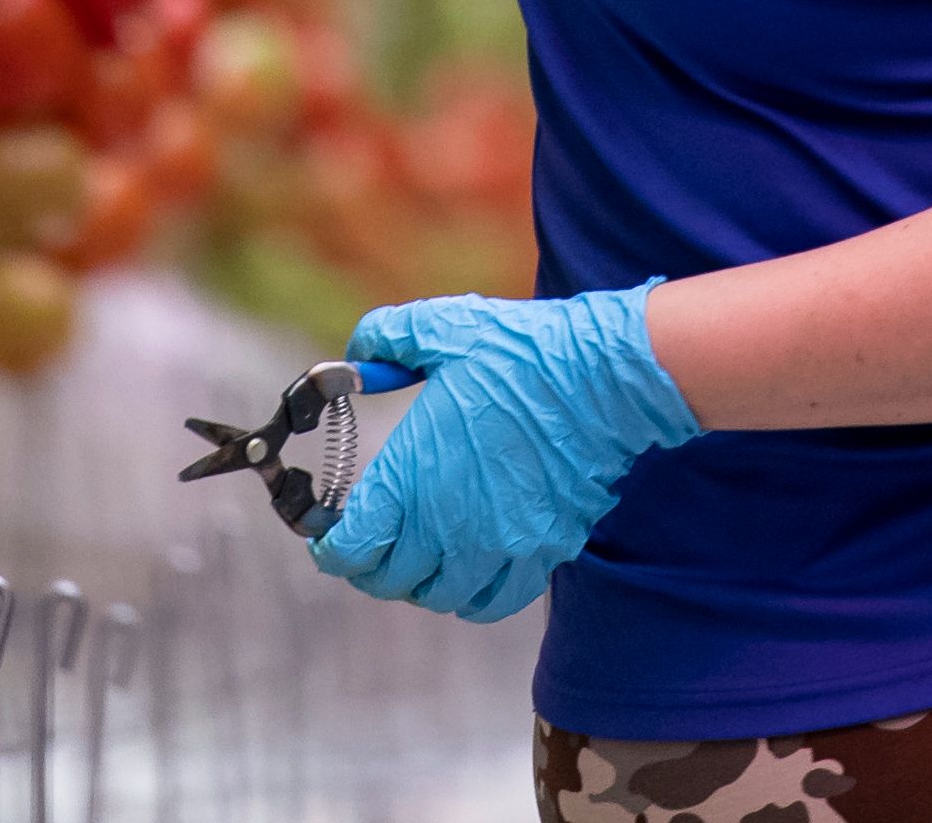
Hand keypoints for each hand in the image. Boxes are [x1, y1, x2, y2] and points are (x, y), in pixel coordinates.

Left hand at [305, 285, 696, 618]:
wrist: (603, 378)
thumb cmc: (521, 352)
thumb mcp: (442, 329)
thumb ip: (385, 340)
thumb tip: (353, 358)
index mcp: (413, 480)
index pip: (351, 550)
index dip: (330, 547)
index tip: (327, 534)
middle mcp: (450, 527)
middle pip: (389, 580)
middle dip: (370, 564)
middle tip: (369, 539)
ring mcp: (499, 547)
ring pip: (439, 597)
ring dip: (420, 582)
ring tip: (418, 553)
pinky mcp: (542, 552)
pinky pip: (492, 603)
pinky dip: (471, 596)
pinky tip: (468, 568)